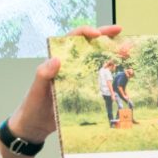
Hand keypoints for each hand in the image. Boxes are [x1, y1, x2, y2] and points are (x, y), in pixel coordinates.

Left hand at [7, 25, 122, 143]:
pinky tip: (120, 74)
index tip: (97, 34)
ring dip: (109, 53)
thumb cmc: (32, 106)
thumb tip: (56, 59)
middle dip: (103, 35)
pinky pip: (97, 79)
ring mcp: (76, 77)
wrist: (35, 126)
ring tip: (125, 49)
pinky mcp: (82, 90)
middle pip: (87, 45)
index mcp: (56, 60)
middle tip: (119, 30)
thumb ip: (43, 75)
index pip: (71, 39)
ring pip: (94, 60)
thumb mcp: (36, 90)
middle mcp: (68, 65)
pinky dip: (109, 75)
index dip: (85, 32)